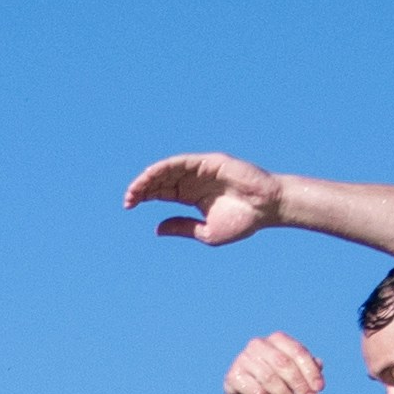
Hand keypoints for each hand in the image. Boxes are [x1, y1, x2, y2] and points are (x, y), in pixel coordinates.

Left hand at [128, 149, 291, 244]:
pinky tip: (151, 176)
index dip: (144, 196)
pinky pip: (182, 162)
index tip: (128, 206)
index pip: (162, 192)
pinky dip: (165, 167)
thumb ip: (182, 227)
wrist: (266, 209)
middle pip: (161, 180)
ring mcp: (200, 170)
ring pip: (168, 170)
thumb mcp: (206, 232)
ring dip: (150, 178)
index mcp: (191, 196)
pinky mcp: (208, 162)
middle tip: (127, 199)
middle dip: (142, 188)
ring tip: (135, 189)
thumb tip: (156, 229)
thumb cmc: (242, 221)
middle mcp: (193, 181)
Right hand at [223, 329, 330, 393]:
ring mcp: (243, 360)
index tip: (320, 389)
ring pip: (270, 380)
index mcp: (277, 339)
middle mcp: (258, 345)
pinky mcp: (233, 377)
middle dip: (300, 385)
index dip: (310, 370)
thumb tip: (319, 365)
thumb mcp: (297, 373)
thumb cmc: (280, 380)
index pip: (297, 351)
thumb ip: (308, 368)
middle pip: (283, 364)